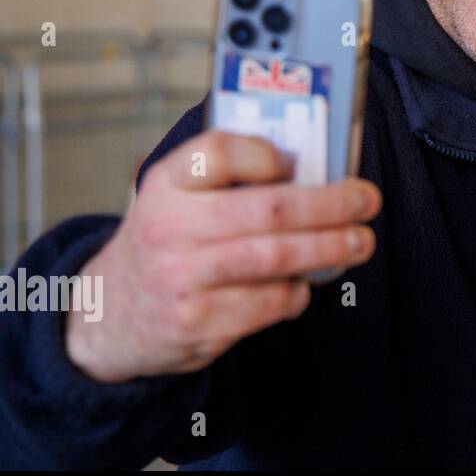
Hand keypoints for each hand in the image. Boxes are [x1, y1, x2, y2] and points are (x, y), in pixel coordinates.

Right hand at [65, 131, 381, 382]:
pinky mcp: (198, 324)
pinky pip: (269, 303)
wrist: (108, 315)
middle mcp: (169, 228)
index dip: (263, 154)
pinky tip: (302, 283)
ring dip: (330, 249)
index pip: (217, 152)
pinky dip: (297, 292)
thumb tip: (317, 169)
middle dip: (331, 205)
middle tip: (367, 202)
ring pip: (277, 259)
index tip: (294, 162)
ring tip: (360, 242)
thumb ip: (228, 179)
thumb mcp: (177, 198)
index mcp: (166, 185)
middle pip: (270, 210)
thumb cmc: (166, 243)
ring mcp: (182, 280)